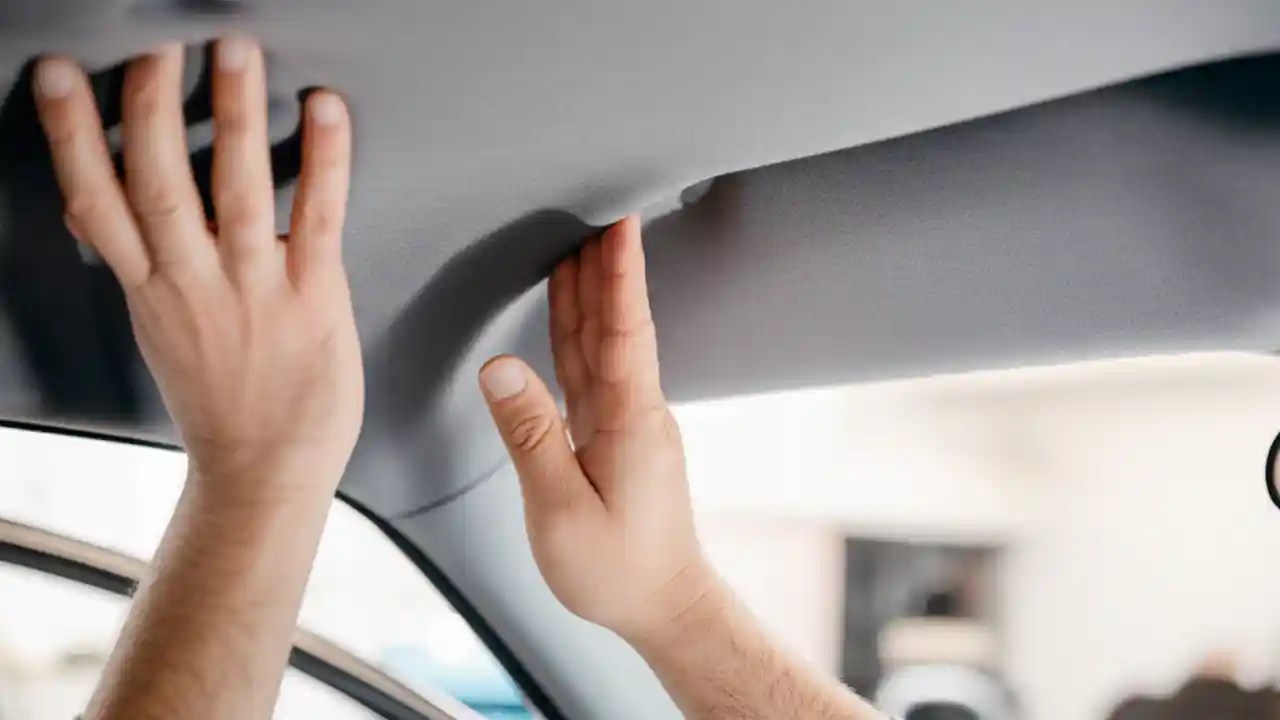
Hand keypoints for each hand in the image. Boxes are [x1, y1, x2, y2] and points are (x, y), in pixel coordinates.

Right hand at [34, 40, 361, 489]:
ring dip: (236, 118)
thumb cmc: (220, 398)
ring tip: (235, 52)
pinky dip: (324, 162)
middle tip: (153, 45)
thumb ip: (134, 264)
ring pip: (238, 193)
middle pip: (160, 186)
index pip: (97, 202)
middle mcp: (195, 284)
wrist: (266, 473)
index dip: (74, 137)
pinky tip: (326, 112)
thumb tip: (87, 211)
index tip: (58, 78)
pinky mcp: (314, 298)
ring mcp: (256, 291)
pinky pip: (319, 219)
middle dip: (152, 111)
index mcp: (151, 288)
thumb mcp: (158, 329)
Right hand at [479, 216, 711, 642]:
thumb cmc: (616, 569)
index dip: (619, 272)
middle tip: (597, 204)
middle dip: (605, 262)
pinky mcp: (616, 433)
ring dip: (593, 288)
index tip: (620, 221)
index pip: (623, 330)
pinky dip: (581, 329)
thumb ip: (528, 436)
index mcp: (630, 420)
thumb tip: (499, 368)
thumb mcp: (561, 510)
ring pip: (603, 341)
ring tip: (579, 237)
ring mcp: (628, 420)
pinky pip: (594, 367)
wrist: (664, 603)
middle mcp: (635, 410)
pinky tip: (570, 308)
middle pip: (614, 322)